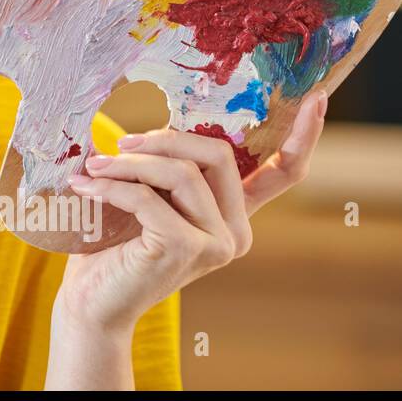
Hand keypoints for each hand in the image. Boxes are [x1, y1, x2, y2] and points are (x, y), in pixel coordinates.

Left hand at [55, 87, 327, 335]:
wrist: (92, 302)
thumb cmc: (113, 246)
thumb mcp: (147, 196)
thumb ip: (163, 168)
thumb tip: (144, 108)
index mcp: (233, 215)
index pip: (283, 173)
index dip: (304, 136)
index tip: (316, 98)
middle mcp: (235, 231)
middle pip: (217, 154)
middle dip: (163, 138)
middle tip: (117, 142)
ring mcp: (216, 243)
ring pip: (179, 173)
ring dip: (128, 163)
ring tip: (92, 166)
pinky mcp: (186, 249)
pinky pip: (147, 197)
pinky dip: (111, 186)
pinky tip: (85, 186)